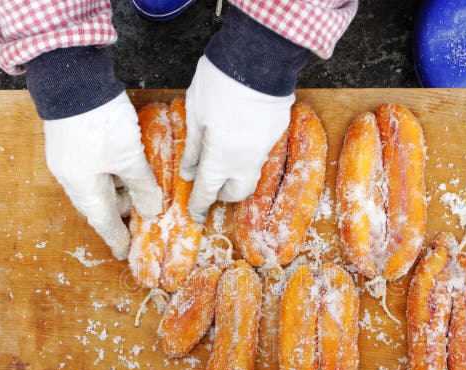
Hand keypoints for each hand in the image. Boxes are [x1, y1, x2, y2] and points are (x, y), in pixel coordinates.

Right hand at [43, 92, 162, 259]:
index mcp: (82, 189)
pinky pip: (98, 166)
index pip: (102, 223)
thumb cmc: (99, 124)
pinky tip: (133, 166)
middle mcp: (73, 177)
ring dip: (122, 189)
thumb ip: (142, 186)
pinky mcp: (75, 140)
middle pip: (101, 204)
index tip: (124, 253)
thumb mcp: (128, 158)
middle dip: (123, 212)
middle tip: (146, 216)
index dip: (116, 239)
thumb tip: (152, 211)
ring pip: (101, 183)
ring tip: (146, 190)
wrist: (71, 79)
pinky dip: (116, 171)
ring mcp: (71, 158)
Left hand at [181, 56, 294, 222]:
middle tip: (210, 181)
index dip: (199, 205)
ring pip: (251, 173)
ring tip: (222, 155)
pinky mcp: (276, 133)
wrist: (259, 58)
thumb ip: (193, 147)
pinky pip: (260, 153)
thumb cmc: (219, 82)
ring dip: (236, 173)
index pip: (208, 191)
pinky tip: (238, 134)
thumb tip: (188, 171)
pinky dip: (247, 153)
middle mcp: (246, 161)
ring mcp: (265, 148)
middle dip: (223, 193)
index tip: (195, 214)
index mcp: (221, 158)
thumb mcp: (195, 113)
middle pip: (238, 192)